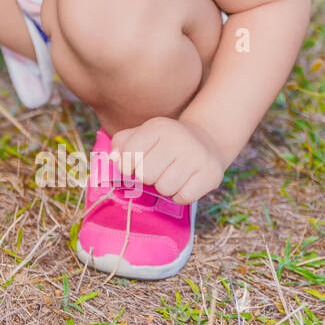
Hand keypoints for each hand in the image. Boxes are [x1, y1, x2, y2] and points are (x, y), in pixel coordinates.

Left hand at [108, 117, 225, 203]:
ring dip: (164, 187)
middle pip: (145, 175)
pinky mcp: (211, 174)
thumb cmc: (165, 142)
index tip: (133, 165)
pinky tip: (184, 182)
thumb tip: (114, 159)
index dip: (126, 165)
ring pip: (165, 189)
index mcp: (158, 127)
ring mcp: (197, 157)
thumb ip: (122, 143)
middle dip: (146, 177)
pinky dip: (180, 195)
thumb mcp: (142, 134)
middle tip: (155, 170)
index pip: (129, 154)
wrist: (207, 141)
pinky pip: (183, 197)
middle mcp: (179, 139)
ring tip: (171, 175)